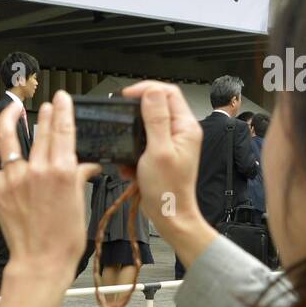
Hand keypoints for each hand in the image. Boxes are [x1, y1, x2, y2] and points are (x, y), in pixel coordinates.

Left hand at [0, 90, 98, 301]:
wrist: (42, 262)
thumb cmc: (64, 240)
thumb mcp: (80, 203)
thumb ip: (78, 178)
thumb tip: (86, 166)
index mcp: (62, 171)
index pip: (63, 131)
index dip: (63, 111)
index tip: (62, 99)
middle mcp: (37, 170)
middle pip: (41, 132)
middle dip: (45, 114)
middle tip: (47, 104)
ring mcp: (13, 178)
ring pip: (9, 139)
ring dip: (11, 118)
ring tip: (14, 108)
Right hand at [118, 81, 217, 267]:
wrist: (169, 216)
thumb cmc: (168, 190)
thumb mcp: (158, 151)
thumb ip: (155, 119)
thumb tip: (151, 92)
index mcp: (185, 127)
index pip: (167, 92)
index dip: (146, 90)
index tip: (126, 96)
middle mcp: (180, 132)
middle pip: (156, 106)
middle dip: (135, 113)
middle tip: (120, 118)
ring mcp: (171, 143)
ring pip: (146, 126)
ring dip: (132, 136)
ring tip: (126, 150)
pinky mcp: (160, 155)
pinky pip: (142, 144)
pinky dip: (132, 153)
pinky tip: (129, 167)